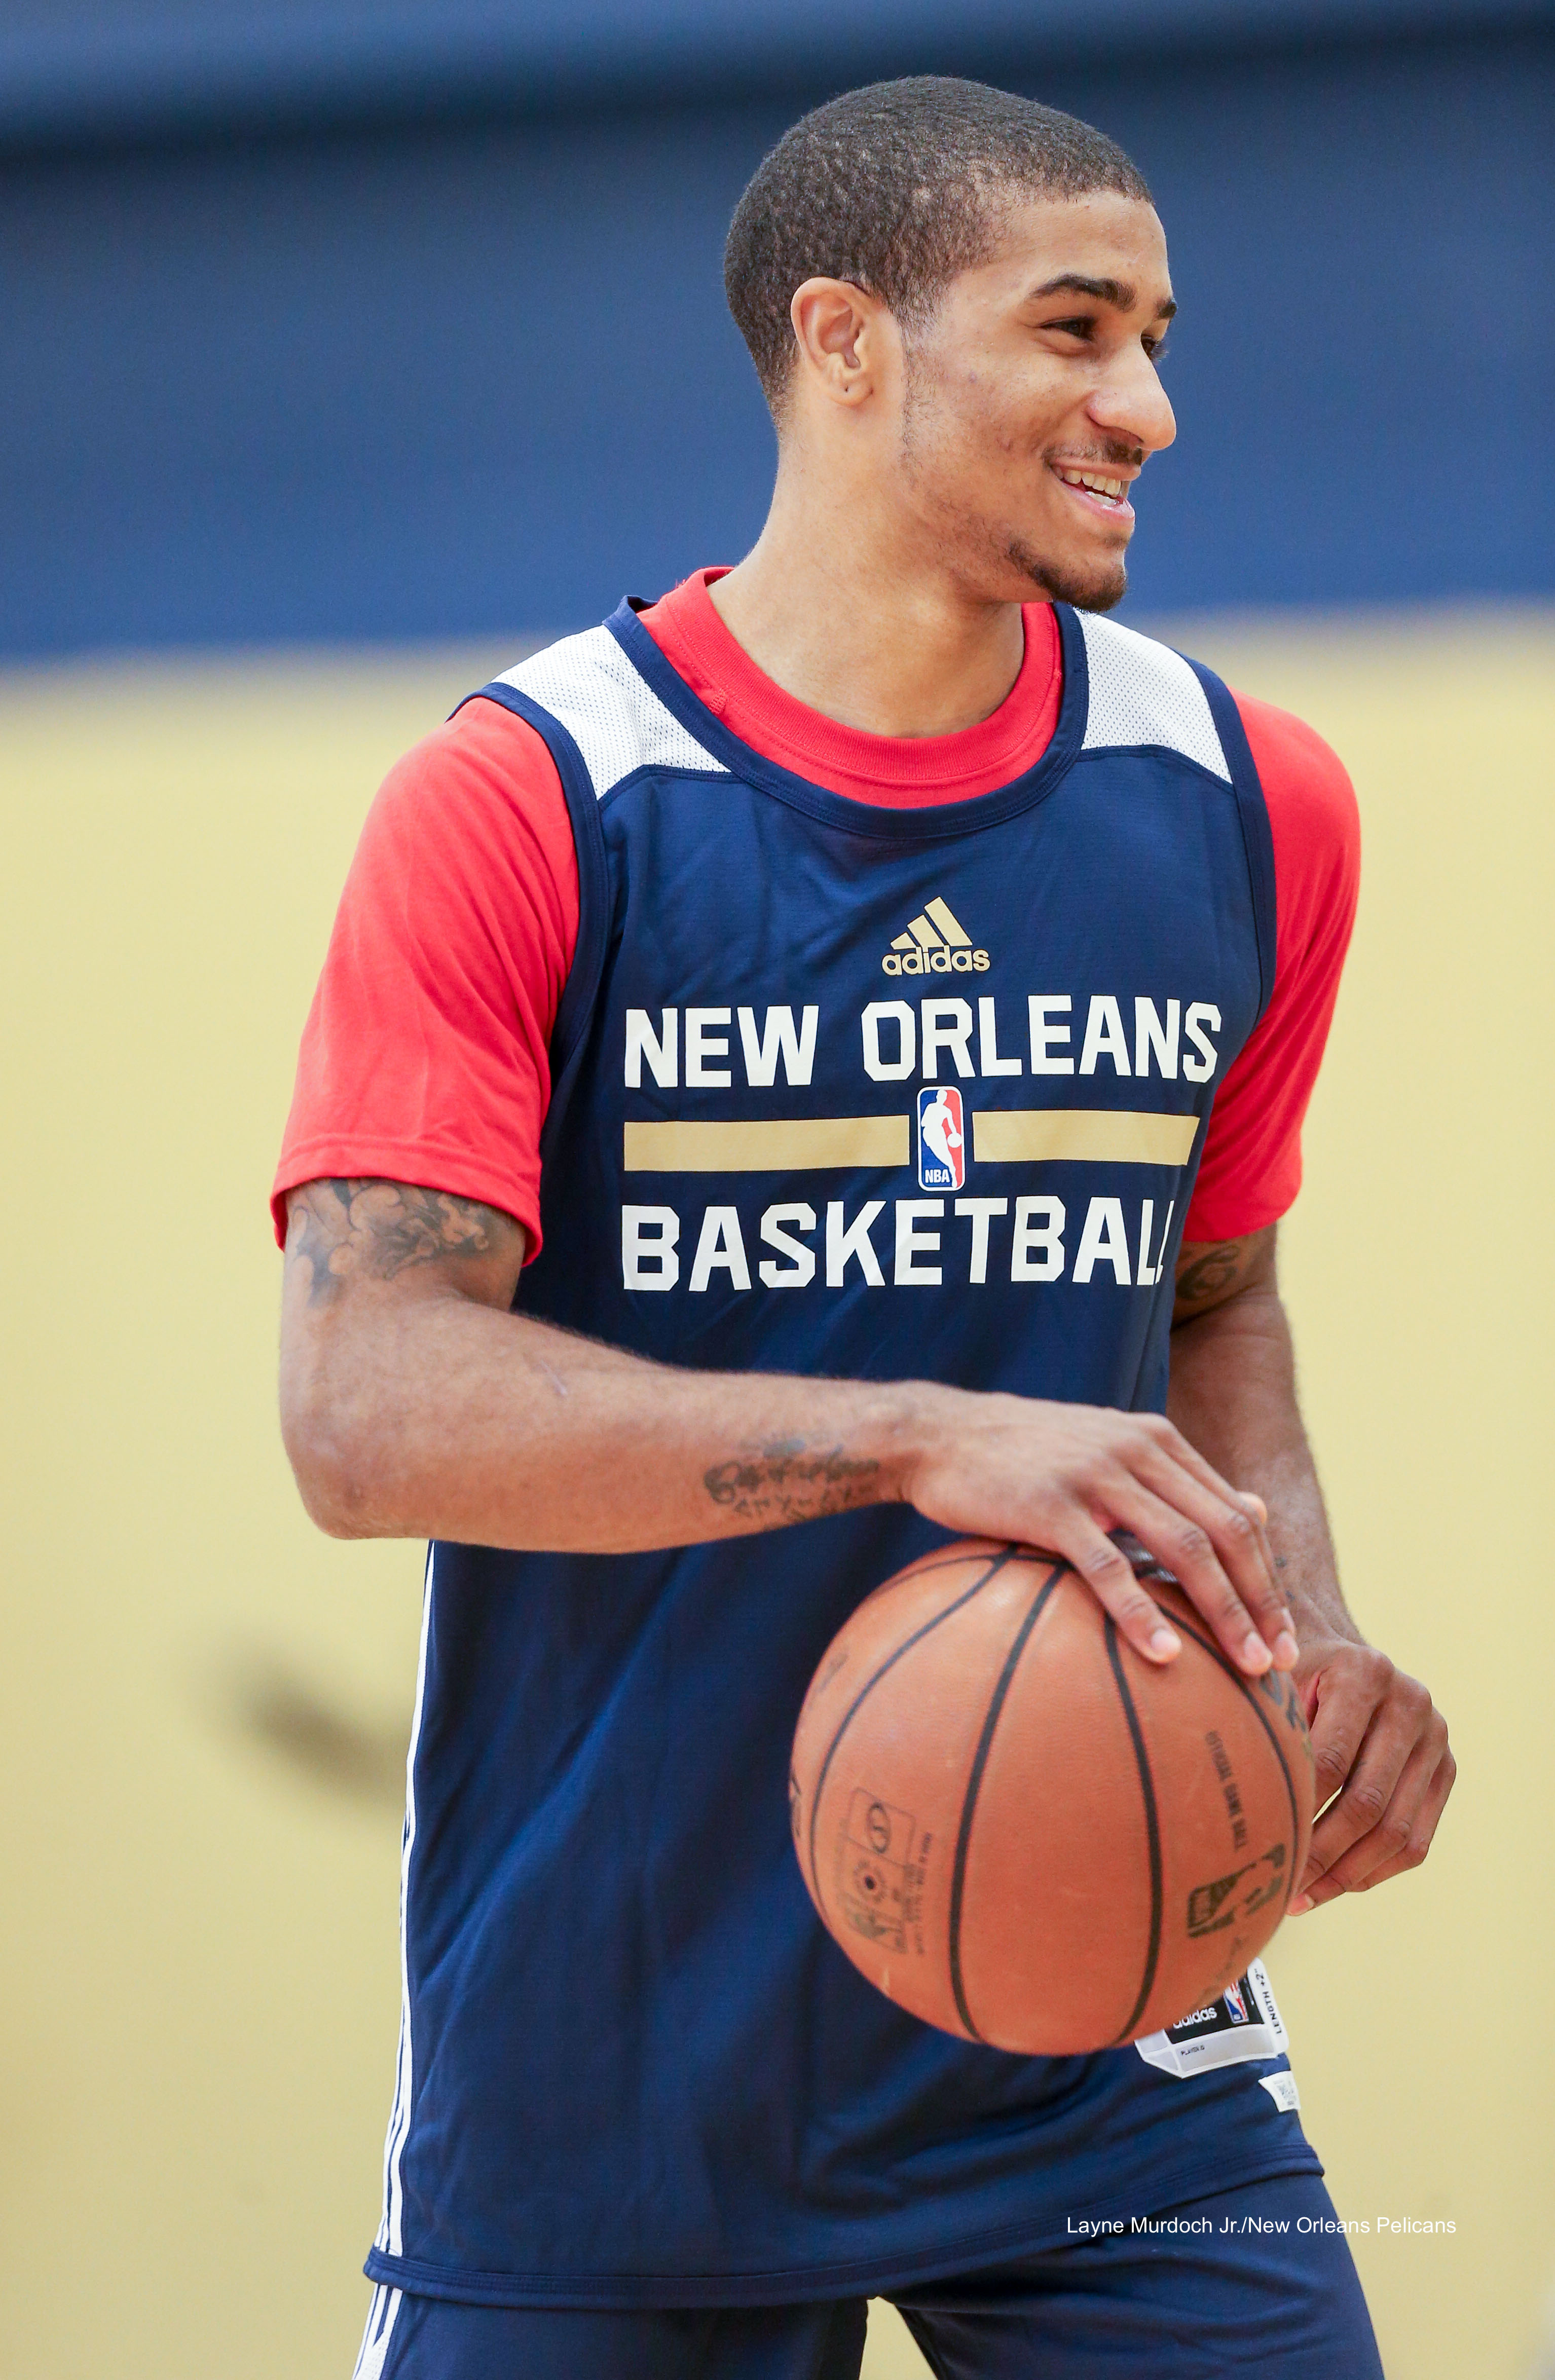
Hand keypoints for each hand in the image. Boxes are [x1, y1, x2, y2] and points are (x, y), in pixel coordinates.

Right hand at [906, 1391, 1296, 1675]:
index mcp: (1158, 1440)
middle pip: (1226, 1532)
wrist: (940, 1433)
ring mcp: (1096, 1475)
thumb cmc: (1025, 1453)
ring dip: (1224, 1611)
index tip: (1284, 1635)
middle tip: (1280, 1663)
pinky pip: (1109, 1566)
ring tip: (1246, 1665)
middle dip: (1262, 1601)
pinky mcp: (1052, 1505)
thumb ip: (1178, 1479)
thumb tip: (1254, 1512)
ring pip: (1185, 1547)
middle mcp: (1138, 1450)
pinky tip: (1165, 1653)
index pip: (1236, 1514)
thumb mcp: (1110, 1447)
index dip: (1269, 1577)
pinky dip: (1142, 1612)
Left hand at [1289, 1636, 1454, 1909]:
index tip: (1262, 1847)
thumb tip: (1240, 1807)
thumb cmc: (1294, 1677)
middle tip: (1280, 1886)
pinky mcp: (1446, 1770)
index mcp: (1365, 1672)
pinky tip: (1333, 1886)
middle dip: (1320, 1854)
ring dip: (1346, 1875)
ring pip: (1396, 1831)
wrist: (1344, 1662)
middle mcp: (1411, 1702)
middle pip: (1366, 1802)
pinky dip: (1374, 1872)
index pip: (1329, 1760)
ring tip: (1301, 1898)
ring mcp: (1436, 1738)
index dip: (1297, 1809)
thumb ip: (1265, 1728)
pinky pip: (1417, 1841)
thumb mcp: (1276, 1684)